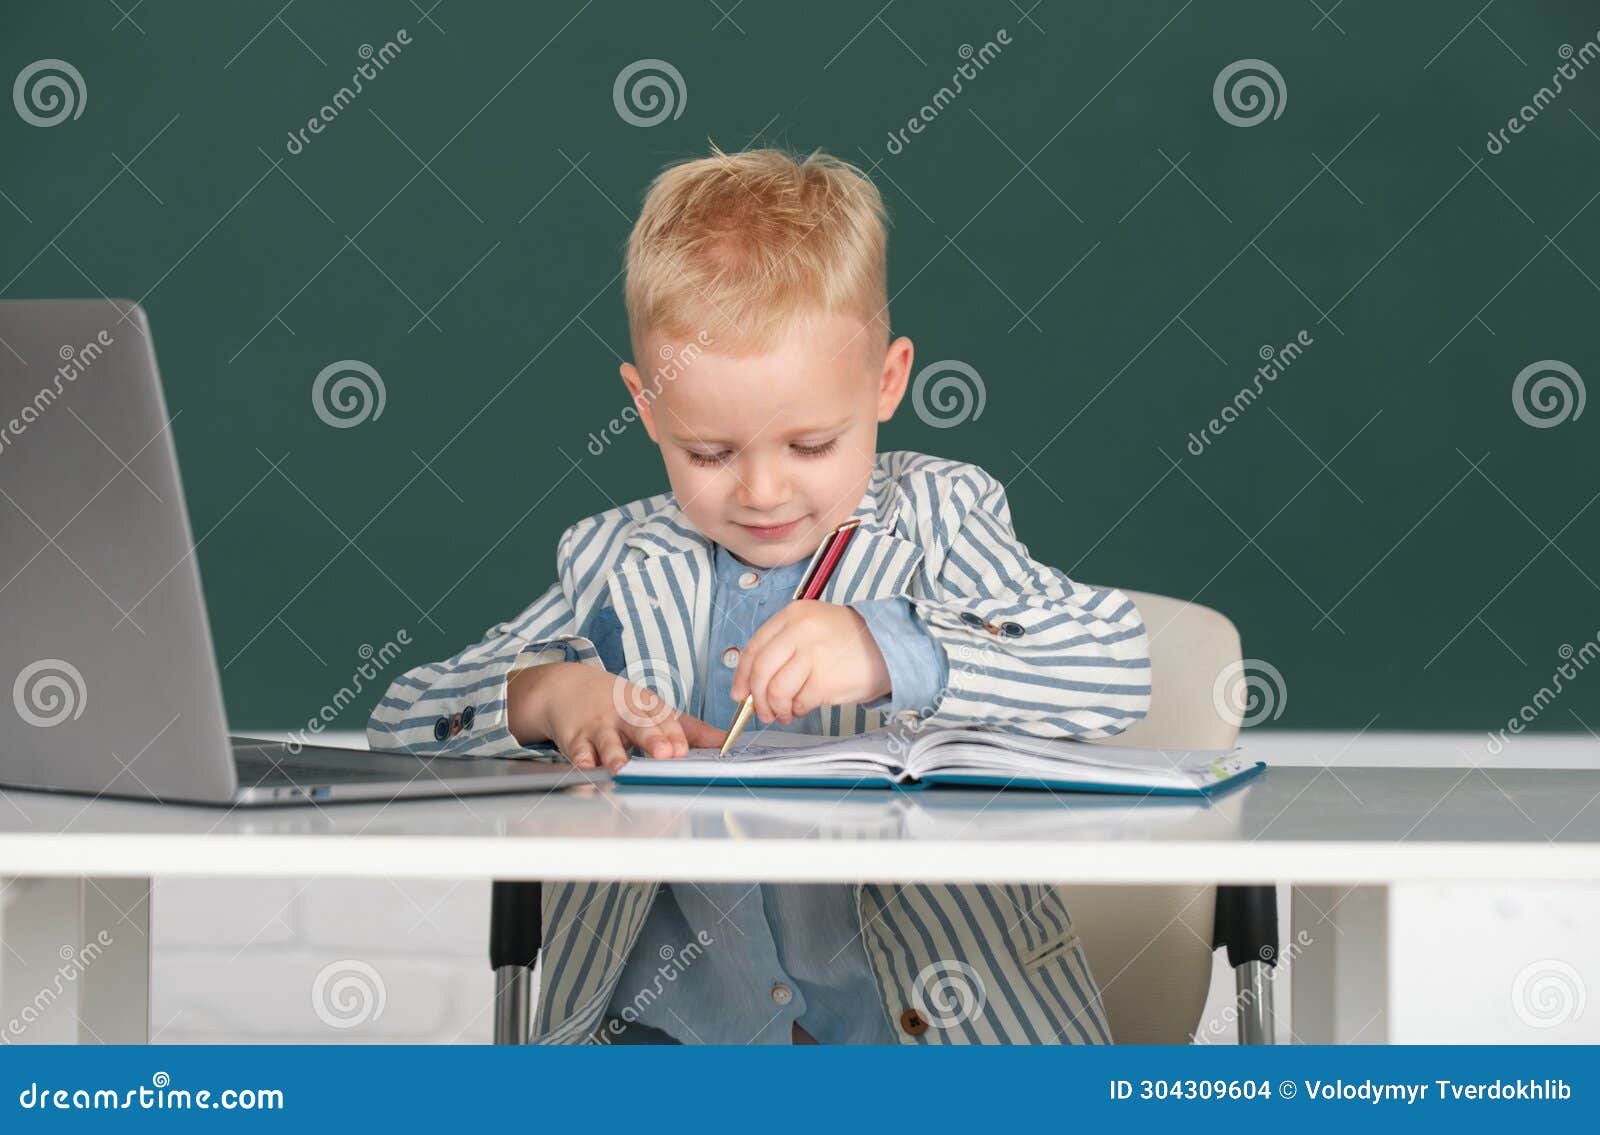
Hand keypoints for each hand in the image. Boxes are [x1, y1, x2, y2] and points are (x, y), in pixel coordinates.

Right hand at [508, 662, 726, 772]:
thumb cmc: (619, 704)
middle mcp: (624, 716)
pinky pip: (578, 753)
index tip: (683, 749)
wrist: (567, 687)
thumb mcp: (653, 710)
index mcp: (647, 708)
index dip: (674, 734)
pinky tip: (587, 772)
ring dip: (614, 754)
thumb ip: (691, 730)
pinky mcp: (575, 741)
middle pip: (640, 726)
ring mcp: (598, 729)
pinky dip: (581, 763)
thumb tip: (728, 742)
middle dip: (652, 739)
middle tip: (665, 753)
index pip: (664, 719)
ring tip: (621, 767)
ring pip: (607, 742)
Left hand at [730, 600, 889, 724]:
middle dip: (755, 697)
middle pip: (760, 670)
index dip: (742, 675)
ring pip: (775, 690)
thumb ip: (783, 647)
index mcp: (793, 615)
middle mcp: (800, 631)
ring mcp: (812, 655)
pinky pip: (798, 702)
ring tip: (784, 712)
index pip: (754, 647)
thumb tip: (753, 682)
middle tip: (760, 710)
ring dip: (776, 708)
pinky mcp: (825, 680)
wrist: (888, 647)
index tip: (739, 692)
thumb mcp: (813, 628)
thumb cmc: (849, 641)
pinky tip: (803, 707)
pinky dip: (797, 710)